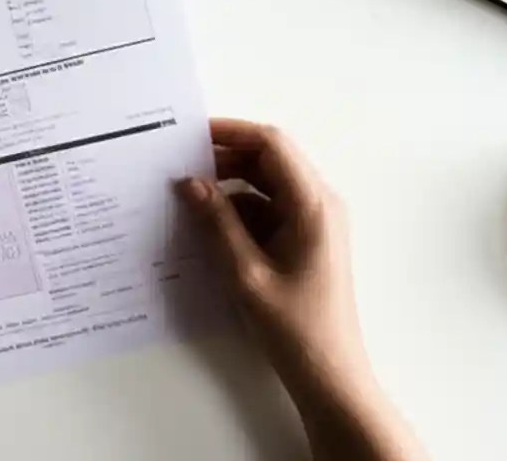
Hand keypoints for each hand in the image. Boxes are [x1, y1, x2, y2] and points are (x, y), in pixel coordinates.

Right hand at [178, 118, 363, 376]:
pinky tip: (204, 225)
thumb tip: (189, 182)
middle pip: (269, 160)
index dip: (231, 132)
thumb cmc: (294, 327)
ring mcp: (312, 222)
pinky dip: (236, 212)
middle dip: (224, 158)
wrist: (329, 374)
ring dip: (227, 187)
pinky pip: (266, 210)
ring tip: (184, 195)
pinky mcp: (303, 241)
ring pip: (265, 185)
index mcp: (313, 204)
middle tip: (178, 165)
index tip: (190, 135)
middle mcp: (318, 204)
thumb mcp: (246, 273)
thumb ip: (216, 223)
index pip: (272, 144)